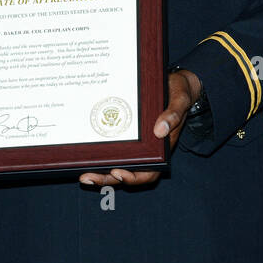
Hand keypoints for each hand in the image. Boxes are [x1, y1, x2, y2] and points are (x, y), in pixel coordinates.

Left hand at [76, 70, 199, 186]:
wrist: (175, 83)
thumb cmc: (179, 92)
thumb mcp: (179, 100)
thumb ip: (173, 115)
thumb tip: (160, 131)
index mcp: (162, 148)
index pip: (148, 173)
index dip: (133, 177)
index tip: (117, 172)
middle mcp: (148, 150)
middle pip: (127, 173)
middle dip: (107, 179)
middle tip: (88, 178)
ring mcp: (137, 144)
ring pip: (118, 165)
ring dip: (101, 172)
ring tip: (83, 174)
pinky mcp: (128, 134)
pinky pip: (114, 149)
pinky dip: (101, 156)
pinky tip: (85, 155)